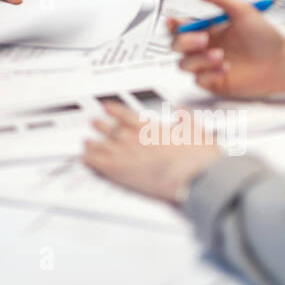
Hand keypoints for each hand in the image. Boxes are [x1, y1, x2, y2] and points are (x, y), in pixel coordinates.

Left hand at [82, 101, 223, 203]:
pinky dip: (91, 161)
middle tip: (94, 123)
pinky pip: (101, 166)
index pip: (126, 115)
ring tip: (87, 142)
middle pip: (112, 130)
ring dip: (94, 143)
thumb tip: (183, 111)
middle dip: (101, 126)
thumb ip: (186, 119)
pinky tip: (86, 160)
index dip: (114, 111)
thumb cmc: (198, 158)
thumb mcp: (196, 131)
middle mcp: (136, 140)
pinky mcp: (125, 175)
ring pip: (103, 146)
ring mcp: (129, 157)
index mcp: (151, 129)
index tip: (107, 107)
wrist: (196, 177)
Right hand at [168, 0, 284, 97]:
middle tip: (204, 39)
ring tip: (220, 56)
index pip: (181, 27)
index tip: (175, 22)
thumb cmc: (267, 38)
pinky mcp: (215, 82)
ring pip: (184, 64)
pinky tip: (226, 68)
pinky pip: (199, 80)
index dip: (172, 25)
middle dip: (186, 42)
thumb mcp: (241, 11)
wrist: (283, 62)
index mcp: (210, 30)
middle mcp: (207, 48)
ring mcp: (209, 66)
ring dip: (200, 59)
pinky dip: (209, 74)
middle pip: (177, 46)